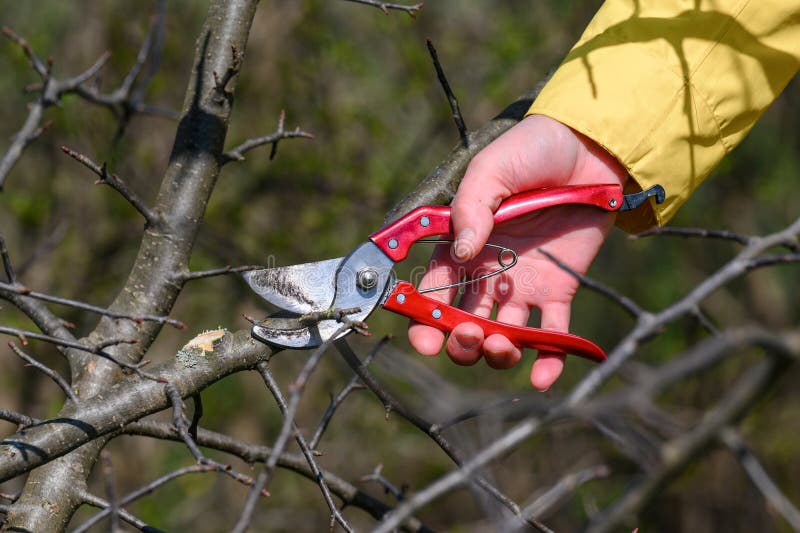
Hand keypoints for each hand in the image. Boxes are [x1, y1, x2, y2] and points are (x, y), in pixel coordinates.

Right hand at [407, 114, 627, 389]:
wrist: (589, 149)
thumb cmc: (532, 151)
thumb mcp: (492, 169)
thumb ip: (471, 207)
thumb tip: (463, 252)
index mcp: (461, 248)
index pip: (433, 292)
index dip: (424, 320)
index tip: (425, 339)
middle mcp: (486, 274)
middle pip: (463, 324)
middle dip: (460, 341)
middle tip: (470, 335)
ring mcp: (522, 286)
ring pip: (502, 336)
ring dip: (497, 353)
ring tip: (503, 347)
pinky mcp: (558, 289)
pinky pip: (551, 333)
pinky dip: (548, 359)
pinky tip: (542, 379)